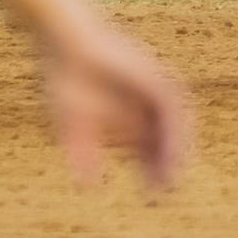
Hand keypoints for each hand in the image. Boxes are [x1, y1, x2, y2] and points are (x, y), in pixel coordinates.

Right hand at [43, 22, 191, 189]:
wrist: (65, 42)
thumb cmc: (63, 80)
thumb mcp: (73, 123)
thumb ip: (83, 153)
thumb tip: (91, 188)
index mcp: (126, 113)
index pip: (147, 148)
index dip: (150, 170)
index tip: (151, 195)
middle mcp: (144, 101)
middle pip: (164, 139)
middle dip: (165, 165)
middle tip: (166, 191)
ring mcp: (151, 86)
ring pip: (173, 124)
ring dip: (174, 150)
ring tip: (171, 176)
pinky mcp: (152, 75)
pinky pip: (171, 105)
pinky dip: (172, 127)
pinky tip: (171, 148)